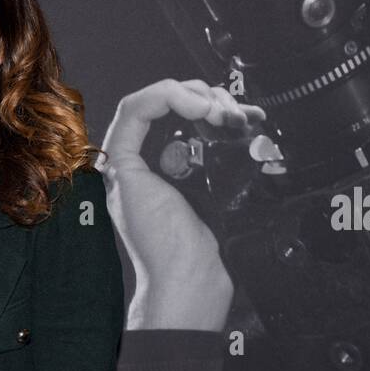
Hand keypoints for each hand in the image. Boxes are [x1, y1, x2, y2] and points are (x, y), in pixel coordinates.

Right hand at [100, 79, 264, 331]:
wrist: (189, 276)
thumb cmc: (203, 246)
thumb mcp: (226, 185)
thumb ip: (226, 152)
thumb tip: (248, 118)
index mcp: (162, 172)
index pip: (179, 117)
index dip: (211, 104)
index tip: (240, 114)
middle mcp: (141, 166)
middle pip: (168, 105)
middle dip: (207, 97)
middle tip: (235, 113)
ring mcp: (127, 166)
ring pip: (151, 100)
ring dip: (192, 94)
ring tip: (222, 114)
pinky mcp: (121, 166)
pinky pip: (134, 109)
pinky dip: (168, 95)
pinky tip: (199, 109)